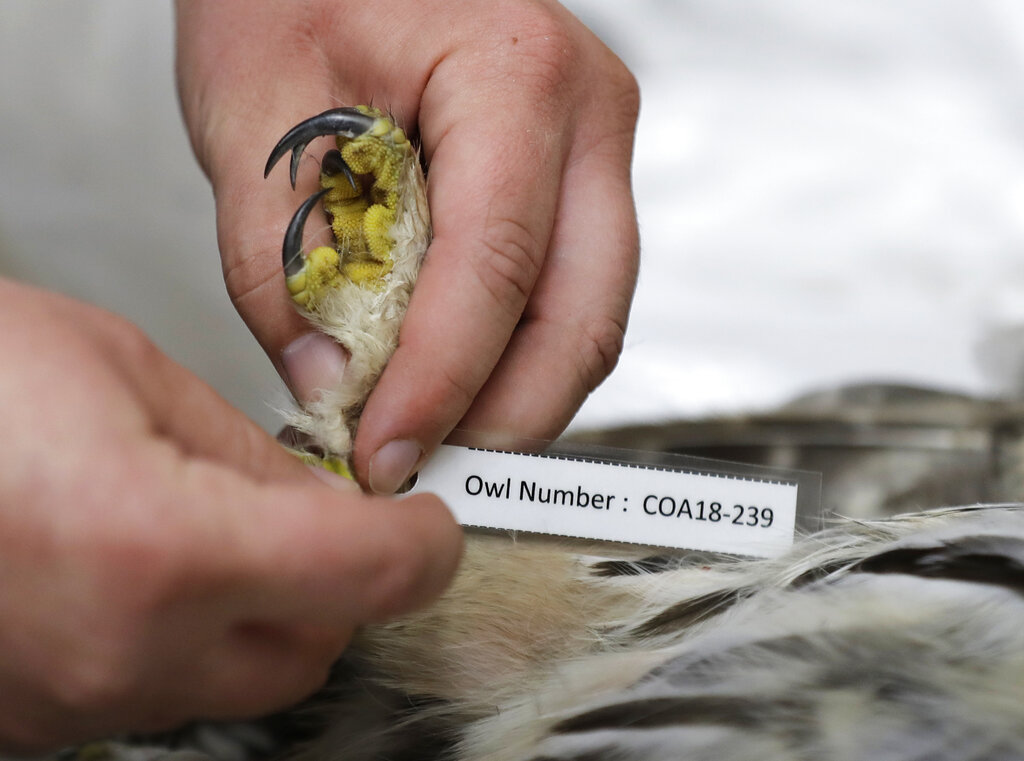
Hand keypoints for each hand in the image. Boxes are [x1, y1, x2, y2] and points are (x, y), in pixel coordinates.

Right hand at [0, 278, 460, 751]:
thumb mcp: (122, 370)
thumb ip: (244, 450)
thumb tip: (322, 497)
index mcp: (153, 545)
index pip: (364, 576)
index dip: (421, 547)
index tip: (431, 524)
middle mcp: (116, 653)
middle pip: (314, 647)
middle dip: (345, 583)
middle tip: (327, 514)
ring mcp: (68, 702)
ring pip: (240, 678)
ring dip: (268, 611)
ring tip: (226, 528)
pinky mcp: (33, 717)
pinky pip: (159, 688)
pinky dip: (189, 635)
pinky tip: (154, 567)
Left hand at [175, 0, 639, 492]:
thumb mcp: (253, 116)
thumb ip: (281, 264)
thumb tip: (332, 389)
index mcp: (515, 73)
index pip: (497, 265)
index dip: (441, 380)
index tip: (384, 451)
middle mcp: (587, 114)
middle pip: (583, 315)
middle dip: (503, 416)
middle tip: (420, 464)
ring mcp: (597, 152)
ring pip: (588, 319)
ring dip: (513, 395)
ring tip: (428, 429)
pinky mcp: (578, 185)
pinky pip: (568, 298)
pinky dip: (514, 356)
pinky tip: (452, 377)